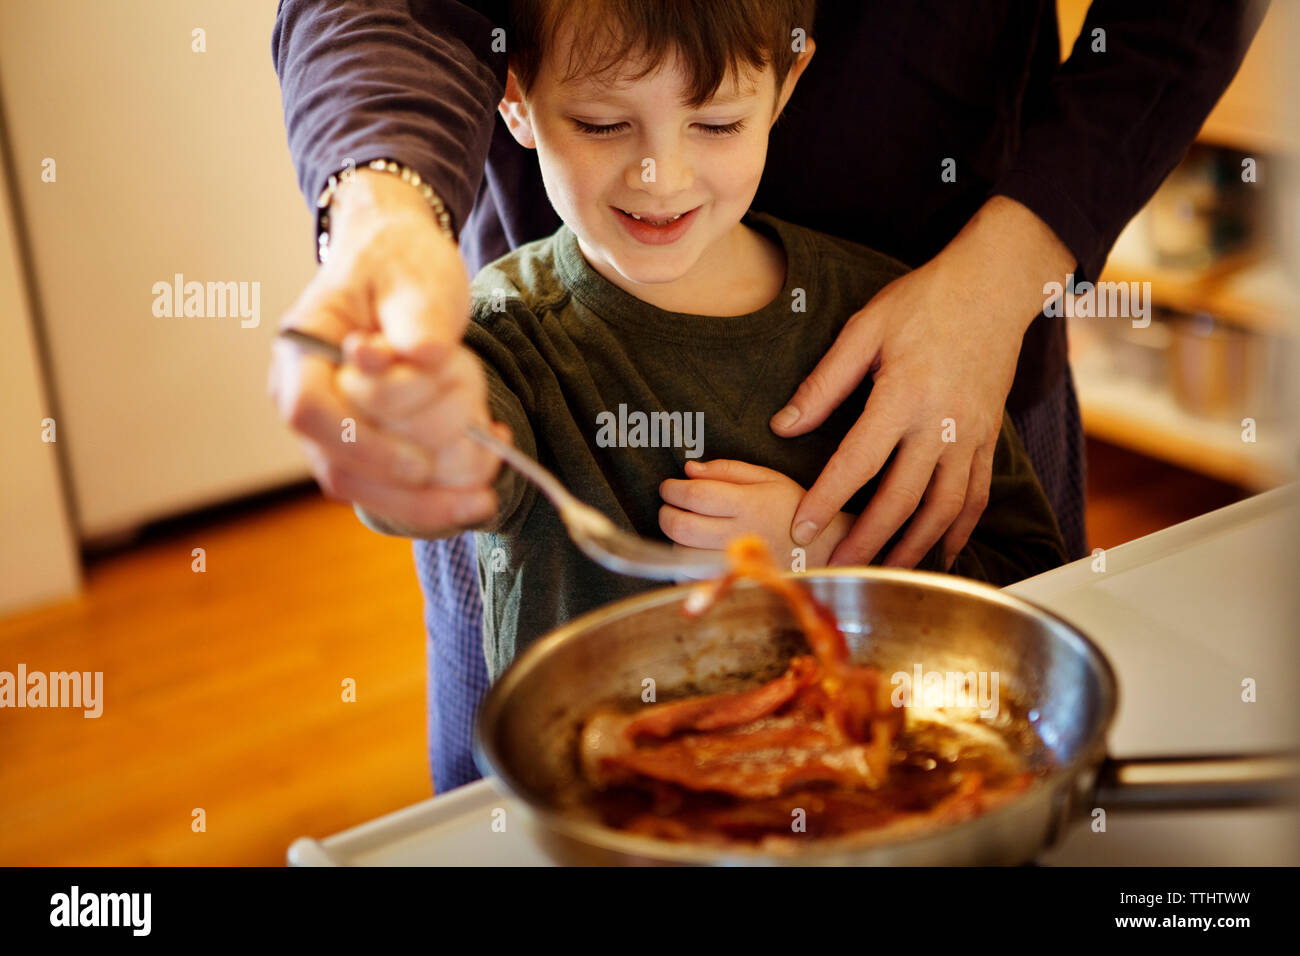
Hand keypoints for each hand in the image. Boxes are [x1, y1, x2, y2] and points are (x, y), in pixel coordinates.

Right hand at [269, 169, 498, 530]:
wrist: (399, 264)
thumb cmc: (402, 264)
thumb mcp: (417, 277)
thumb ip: (418, 319)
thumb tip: (421, 358)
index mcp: (302, 348)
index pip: (310, 411)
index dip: (363, 444)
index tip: (419, 463)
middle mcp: (305, 395)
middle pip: (340, 468)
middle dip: (413, 487)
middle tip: (481, 481)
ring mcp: (330, 428)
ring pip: (366, 491)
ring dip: (428, 504)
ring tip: (486, 496)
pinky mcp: (363, 448)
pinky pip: (390, 490)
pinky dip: (436, 494)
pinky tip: (480, 482)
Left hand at [658, 459, 853, 569]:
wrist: (824, 551)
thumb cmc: (794, 510)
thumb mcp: (769, 478)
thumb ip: (728, 470)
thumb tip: (689, 469)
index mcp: (749, 504)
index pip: (694, 495)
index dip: (672, 489)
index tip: (670, 487)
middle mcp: (740, 535)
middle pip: (681, 527)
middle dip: (666, 514)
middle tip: (671, 506)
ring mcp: (736, 564)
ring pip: (684, 554)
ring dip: (676, 539)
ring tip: (688, 528)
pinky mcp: (734, 585)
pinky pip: (694, 579)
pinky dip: (686, 566)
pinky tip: (697, 552)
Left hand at [769, 196, 1074, 568]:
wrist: (994, 284)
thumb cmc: (924, 301)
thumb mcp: (864, 329)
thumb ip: (823, 383)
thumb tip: (783, 425)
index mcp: (903, 395)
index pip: (857, 462)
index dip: (827, 500)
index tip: (802, 530)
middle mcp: (941, 423)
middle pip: (902, 498)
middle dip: (867, 540)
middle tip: (837, 570)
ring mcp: (971, 434)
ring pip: (944, 508)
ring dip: (915, 547)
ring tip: (886, 575)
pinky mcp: (990, 438)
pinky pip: (977, 495)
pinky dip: (960, 529)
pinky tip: (943, 553)